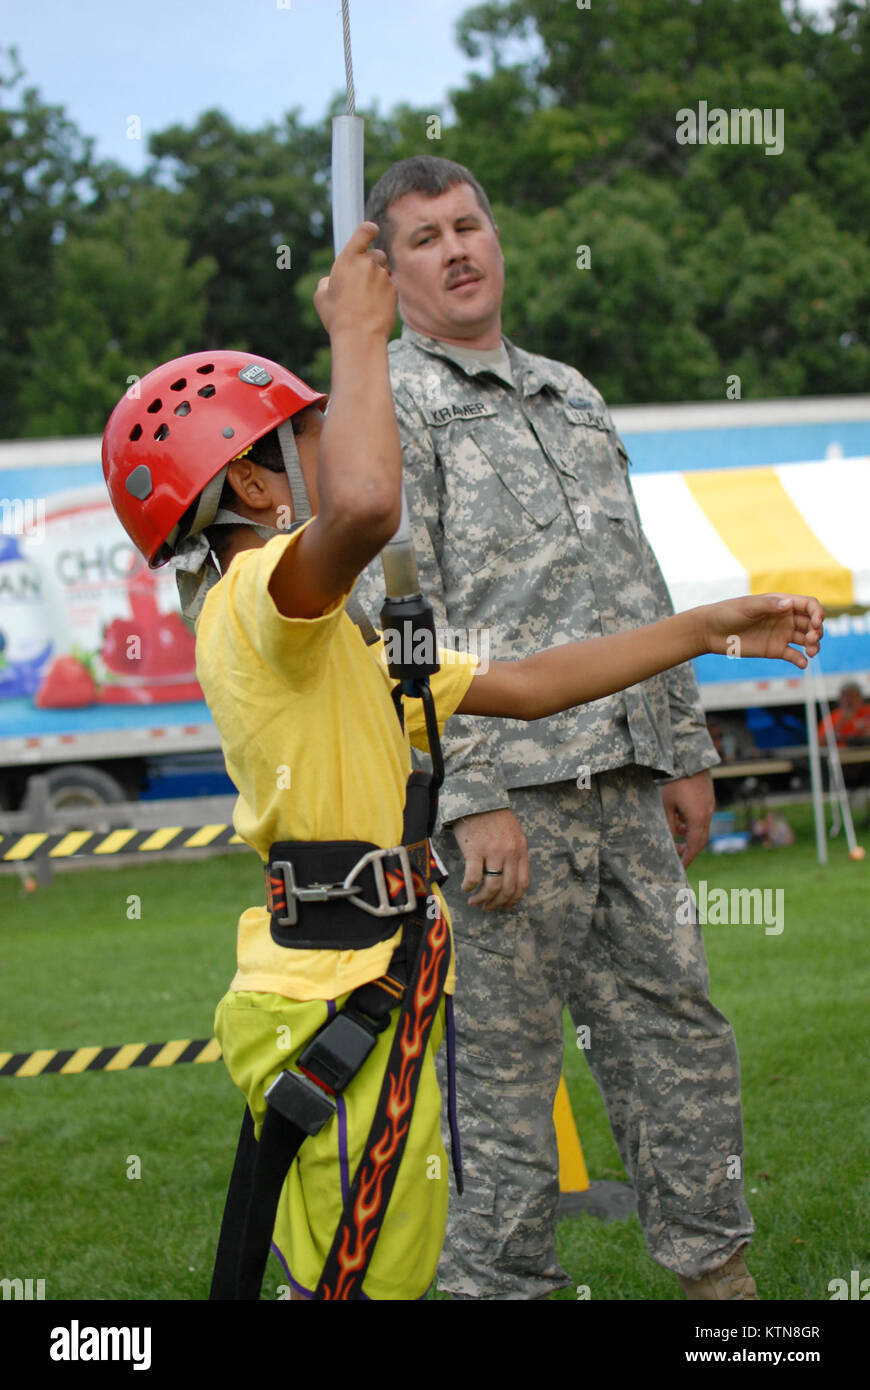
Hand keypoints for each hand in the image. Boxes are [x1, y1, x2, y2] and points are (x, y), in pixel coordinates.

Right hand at [313, 221, 395, 337]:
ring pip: (384, 271)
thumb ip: (327, 281)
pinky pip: (390, 286)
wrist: (360, 336)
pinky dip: (384, 293)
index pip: (365, 231)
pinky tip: (375, 308)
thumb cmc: (337, 317)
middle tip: (362, 282)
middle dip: (372, 264)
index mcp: (348, 259)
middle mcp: (368, 263)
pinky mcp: (394, 290)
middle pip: (376, 254)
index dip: (369, 229)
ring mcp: (383, 276)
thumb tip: (331, 280)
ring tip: (366, 300)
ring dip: (378, 280)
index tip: (372, 231)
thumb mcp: (321, 297)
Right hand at [451, 807, 529, 911]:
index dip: (514, 899)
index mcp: (521, 850)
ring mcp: (493, 852)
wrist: (477, 798)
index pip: (522, 883)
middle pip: (508, 888)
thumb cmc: (493, 816)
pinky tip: (465, 887)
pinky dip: (469, 886)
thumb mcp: (513, 833)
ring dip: (483, 899)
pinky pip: (474, 877)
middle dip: (498, 903)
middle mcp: (510, 853)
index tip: (505, 906)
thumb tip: (509, 878)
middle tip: (488, 908)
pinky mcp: (475, 850)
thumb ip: (514, 854)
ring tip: (475, 902)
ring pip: (492, 887)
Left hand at [660, 770, 714, 867]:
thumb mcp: (667, 805)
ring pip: (702, 829)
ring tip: (677, 834)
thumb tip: (669, 843)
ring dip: (690, 835)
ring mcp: (710, 806)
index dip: (687, 859)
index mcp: (698, 819)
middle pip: (701, 840)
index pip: (694, 846)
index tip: (680, 868)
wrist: (690, 759)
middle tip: (677, 854)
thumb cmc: (675, 782)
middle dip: (689, 849)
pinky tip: (681, 818)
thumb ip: (669, 826)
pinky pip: (703, 818)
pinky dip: (693, 824)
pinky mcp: (708, 799)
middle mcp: (707, 814)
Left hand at [702, 594, 823, 666]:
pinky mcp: (775, 650)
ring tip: (810, 652)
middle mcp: (785, 618)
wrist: (711, 631)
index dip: (818, 613)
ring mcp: (781, 634)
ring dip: (814, 646)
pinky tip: (802, 664)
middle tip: (810, 639)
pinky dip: (801, 660)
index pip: (809, 605)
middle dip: (817, 631)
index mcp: (781, 603)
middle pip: (812, 623)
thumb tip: (789, 604)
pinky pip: (794, 655)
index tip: (816, 623)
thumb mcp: (747, 607)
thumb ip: (768, 606)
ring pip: (807, 639)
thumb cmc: (728, 613)